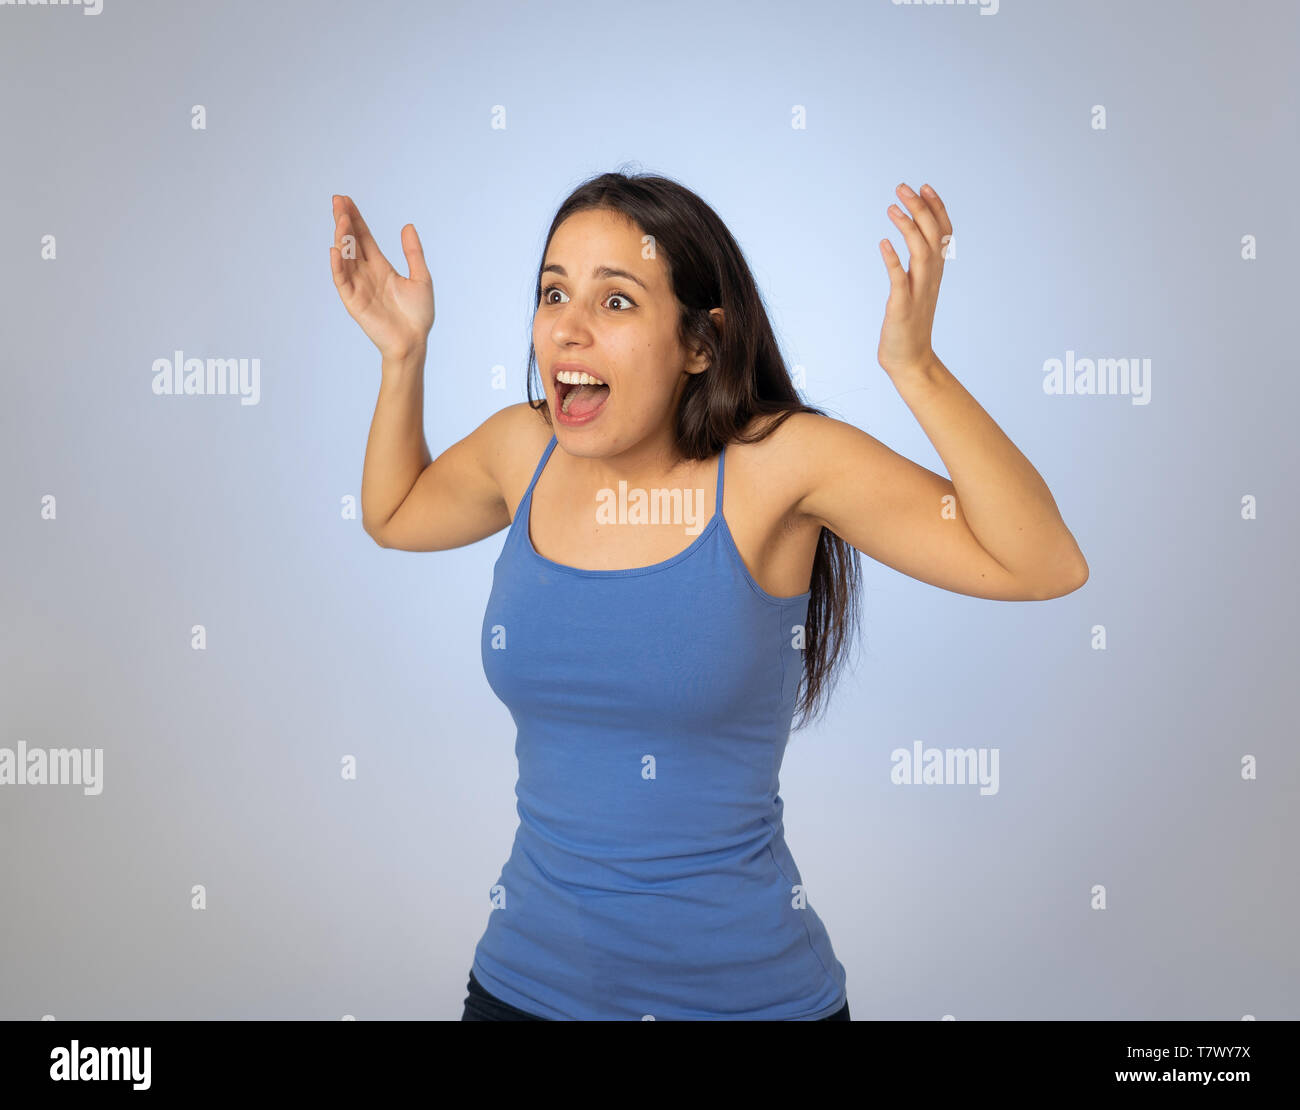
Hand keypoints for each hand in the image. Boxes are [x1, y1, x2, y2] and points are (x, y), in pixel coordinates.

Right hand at [330, 195, 434, 358]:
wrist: (414, 342)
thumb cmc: (418, 315)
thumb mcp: (421, 278)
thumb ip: (413, 253)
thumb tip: (408, 226)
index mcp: (381, 267)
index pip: (364, 238)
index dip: (355, 219)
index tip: (346, 200)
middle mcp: (366, 274)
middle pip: (351, 242)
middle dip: (343, 222)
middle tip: (337, 200)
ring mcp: (358, 286)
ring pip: (345, 257)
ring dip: (341, 237)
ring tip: (341, 219)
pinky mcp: (353, 301)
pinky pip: (342, 280)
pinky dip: (338, 265)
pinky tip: (336, 249)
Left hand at [877, 182, 950, 378]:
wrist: (910, 360)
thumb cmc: (909, 325)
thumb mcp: (917, 288)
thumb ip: (917, 266)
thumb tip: (907, 240)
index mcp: (935, 272)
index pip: (943, 232)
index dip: (936, 208)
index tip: (923, 187)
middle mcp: (931, 278)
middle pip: (933, 235)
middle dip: (920, 208)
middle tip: (903, 187)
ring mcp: (918, 292)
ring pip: (920, 252)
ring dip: (908, 227)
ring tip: (892, 208)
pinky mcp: (902, 307)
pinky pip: (900, 280)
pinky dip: (893, 261)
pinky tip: (883, 245)